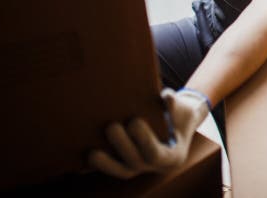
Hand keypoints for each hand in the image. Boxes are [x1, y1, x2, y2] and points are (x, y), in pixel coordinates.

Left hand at [88, 88, 210, 178]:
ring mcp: (139, 167)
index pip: (155, 153)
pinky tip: (82, 156)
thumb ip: (174, 104)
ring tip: (91, 152)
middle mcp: (154, 166)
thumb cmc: (180, 115)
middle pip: (135, 162)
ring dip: (104, 163)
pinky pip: (110, 167)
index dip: (144, 139)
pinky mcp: (125, 164)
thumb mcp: (184, 109)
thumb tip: (165, 96)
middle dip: (122, 146)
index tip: (134, 121)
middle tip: (111, 126)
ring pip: (120, 170)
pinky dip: (97, 165)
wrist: (178, 125)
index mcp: (172, 156)